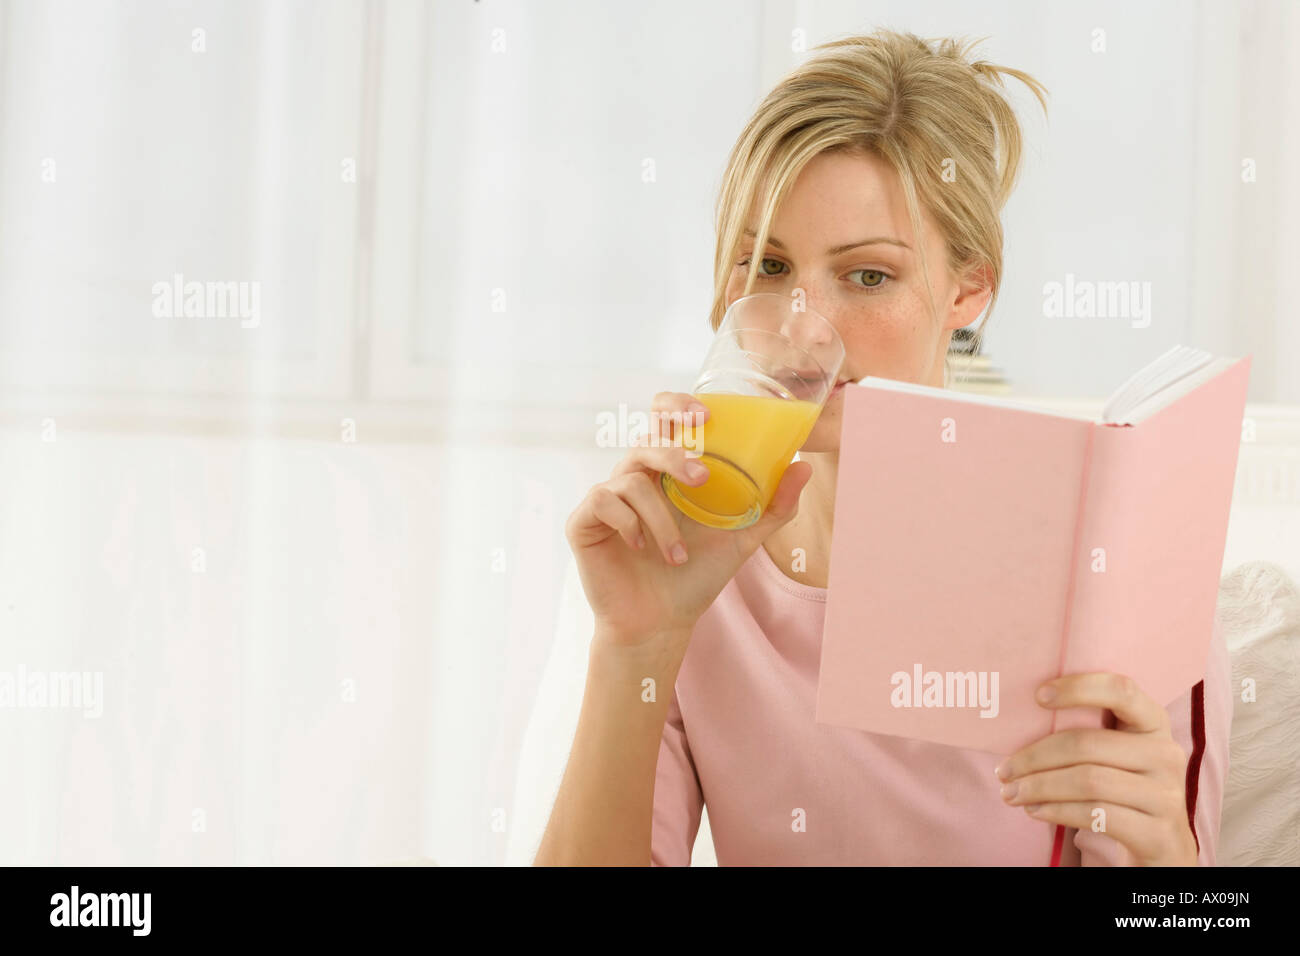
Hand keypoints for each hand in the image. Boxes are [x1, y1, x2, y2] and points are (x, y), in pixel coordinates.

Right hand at [566, 391, 812, 649]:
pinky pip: (603, 500)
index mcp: (668, 472)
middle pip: (648, 440)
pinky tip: (641, 547)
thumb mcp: (742, 540)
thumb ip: (773, 507)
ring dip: (661, 519)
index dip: (678, 404)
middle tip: (703, 479)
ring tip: (677, 555)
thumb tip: (804, 466)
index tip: (706, 416)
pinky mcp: (584, 520)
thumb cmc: (696, 578)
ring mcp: (608, 497)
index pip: (665, 419)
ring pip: (631, 479)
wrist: (659, 624)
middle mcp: (636, 478)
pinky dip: (628, 522)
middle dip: (675, 454)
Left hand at [995, 672, 1198, 865]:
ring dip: (1039, 787)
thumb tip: (1017, 722)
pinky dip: (1057, 811)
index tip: (1037, 696)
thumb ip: (1086, 731)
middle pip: (1087, 744)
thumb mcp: (1115, 753)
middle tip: (1003, 771)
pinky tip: (1035, 811)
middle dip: (1035, 757)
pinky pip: (1097, 815)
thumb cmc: (1123, 787)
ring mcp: (1166, 795)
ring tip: (1010, 793)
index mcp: (1153, 722)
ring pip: (1088, 781)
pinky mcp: (1158, 832)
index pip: (1121, 690)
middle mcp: (1166, 754)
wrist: (1163, 844)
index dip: (1078, 688)